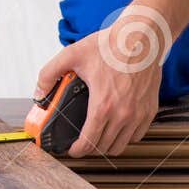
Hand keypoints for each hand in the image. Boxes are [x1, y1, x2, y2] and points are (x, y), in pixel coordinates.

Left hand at [34, 12, 168, 157]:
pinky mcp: (150, 109)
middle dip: (90, 148)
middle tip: (82, 141)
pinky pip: (138, 135)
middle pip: (105, 147)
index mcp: (103, 105)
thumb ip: (49, 74)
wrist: (142, 38)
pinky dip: (126, 136)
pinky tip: (117, 127)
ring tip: (98, 136)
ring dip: (108, 144)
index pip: (89, 142)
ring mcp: (139, 114)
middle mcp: (123, 114)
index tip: (72, 150)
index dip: (78, 151)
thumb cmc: (111, 46)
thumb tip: (38, 93)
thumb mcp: (71, 55)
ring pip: (122, 144)